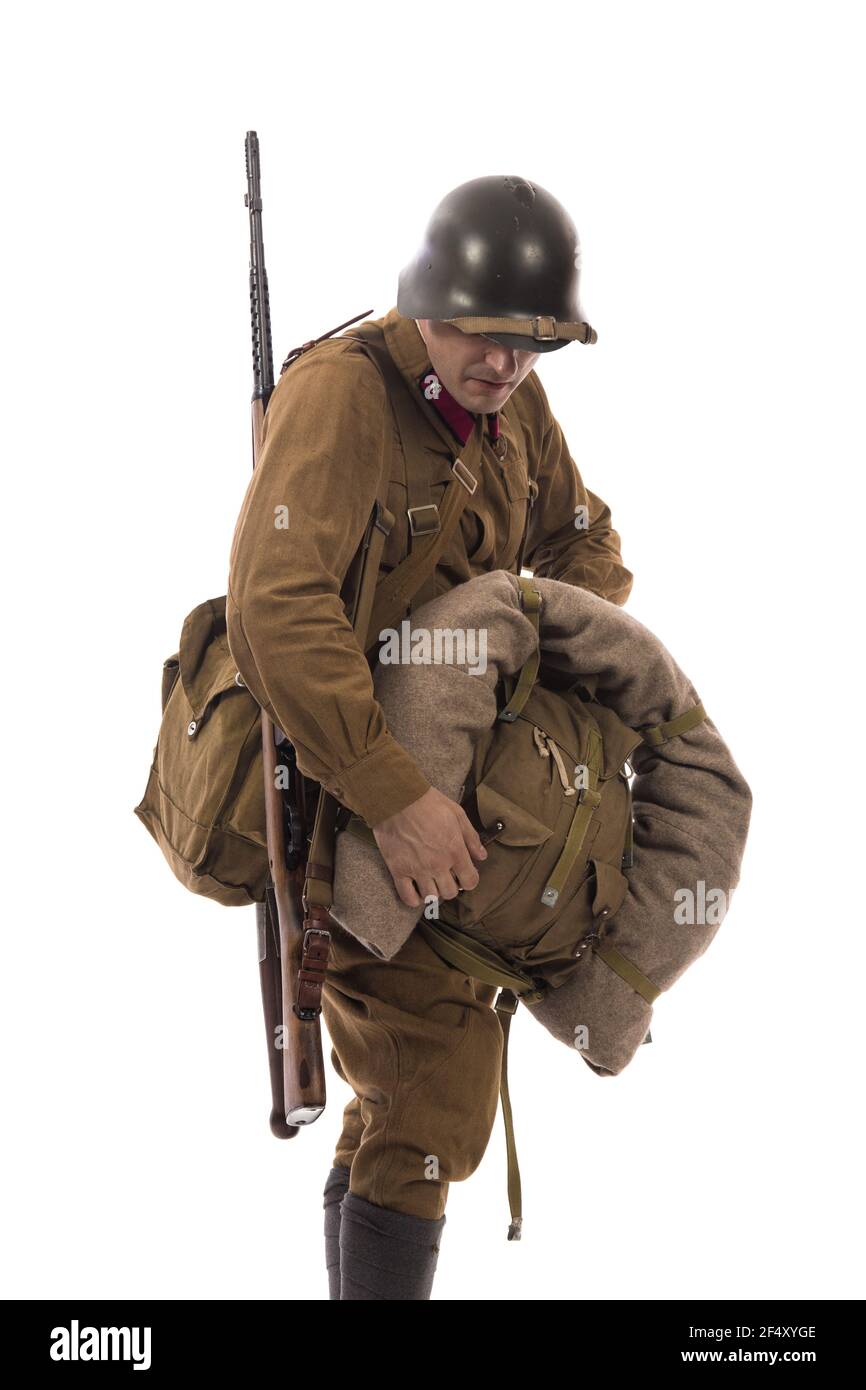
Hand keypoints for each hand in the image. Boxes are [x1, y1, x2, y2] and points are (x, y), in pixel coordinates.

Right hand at [372, 786, 487, 908]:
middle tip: (446, 876)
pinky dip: (414, 899)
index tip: (464, 874)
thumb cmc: (428, 802)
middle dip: (452, 886)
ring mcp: (417, 870)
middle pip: (451, 892)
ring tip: (431, 882)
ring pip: (432, 898)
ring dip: (434, 893)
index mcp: (455, 851)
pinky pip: (408, 897)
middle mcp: (438, 865)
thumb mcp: (457, 814)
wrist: (397, 799)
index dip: (470, 879)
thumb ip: (471, 837)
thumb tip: (482, 855)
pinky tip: (416, 890)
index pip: (470, 881)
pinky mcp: (398, 870)